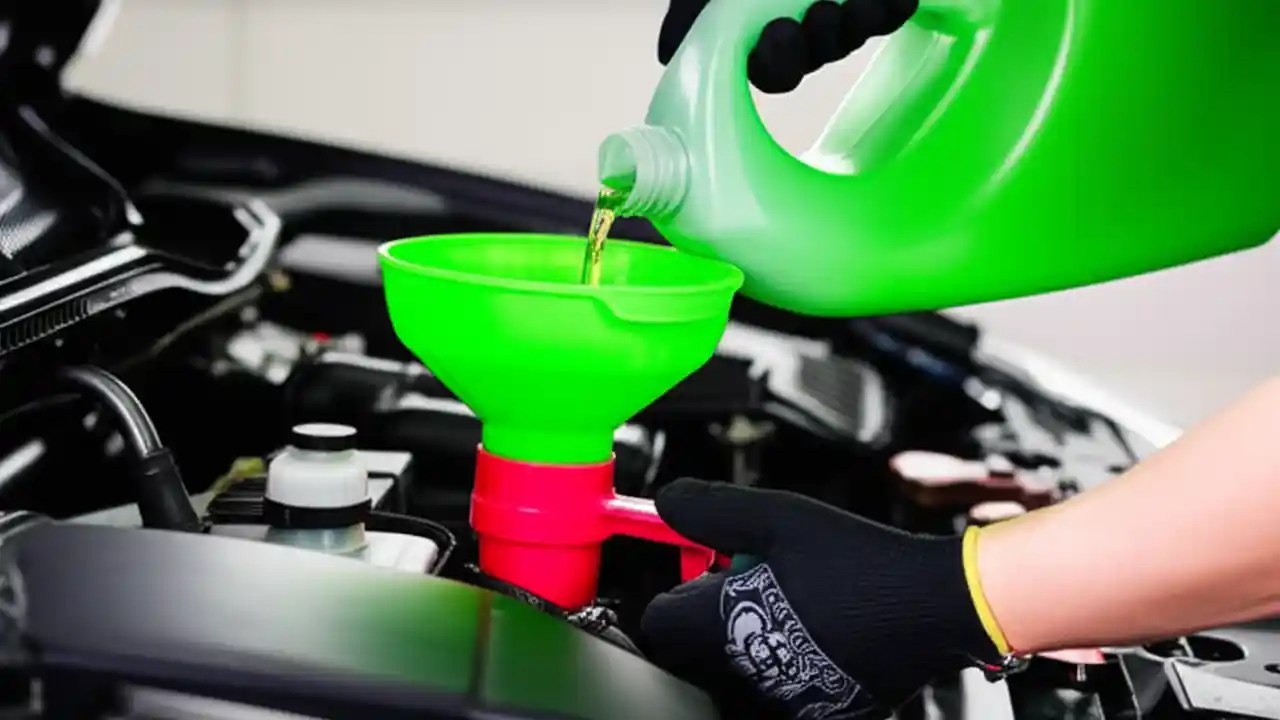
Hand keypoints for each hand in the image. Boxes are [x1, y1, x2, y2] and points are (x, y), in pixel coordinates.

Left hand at [641, 479, 1000, 717]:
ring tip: (788, 607)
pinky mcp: (816, 713)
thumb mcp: (778, 516)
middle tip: (750, 586)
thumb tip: (667, 500)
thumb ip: (711, 509)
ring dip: (746, 642)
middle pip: (692, 652)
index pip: (658, 623)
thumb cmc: (858, 561)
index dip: (675, 593)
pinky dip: (784, 665)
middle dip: (709, 618)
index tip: (705, 571)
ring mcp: (781, 701)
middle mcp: (743, 675)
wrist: (934, 606)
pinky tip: (817, 633)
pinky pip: (778, 692)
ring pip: (733, 674)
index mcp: (722, 627)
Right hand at [658, 0, 919, 93]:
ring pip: (853, 37)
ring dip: (855, 27)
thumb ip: (687, 15)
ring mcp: (840, 9)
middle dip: (818, 42)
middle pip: (815, 58)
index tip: (776, 29)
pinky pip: (891, 13)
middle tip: (819, 13)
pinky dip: (893, 8)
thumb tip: (670, 55)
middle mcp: (801, 26)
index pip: (771, 70)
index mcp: (760, 30)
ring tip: (851, 4)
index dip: (775, 60)